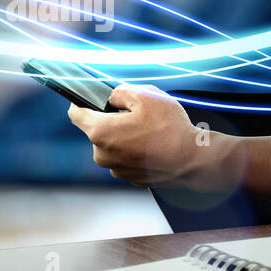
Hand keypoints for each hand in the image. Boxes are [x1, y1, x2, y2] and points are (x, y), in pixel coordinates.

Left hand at [67, 84, 212, 187]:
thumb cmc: (170, 128)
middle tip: (138, 117)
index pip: (75, 114)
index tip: (94, 100)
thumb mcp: (147, 96)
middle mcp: (102, 155)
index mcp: (100, 132)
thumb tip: (113, 98)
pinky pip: (127, 160)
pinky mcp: (132, 179)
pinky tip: (156, 147)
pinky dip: (137, 153)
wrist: (194, 161)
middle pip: (98, 131)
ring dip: (126, 138)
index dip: (82, 103)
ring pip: (114, 146)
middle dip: (113, 122)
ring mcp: (117, 169)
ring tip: (152, 133)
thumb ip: (121, 92)